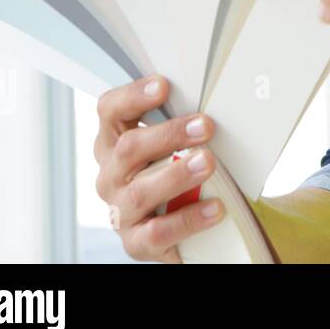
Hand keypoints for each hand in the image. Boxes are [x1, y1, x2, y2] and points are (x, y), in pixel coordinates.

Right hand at [93, 75, 224, 262]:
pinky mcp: (137, 242)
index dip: (132, 96)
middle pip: (127, 148)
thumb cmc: (176, 172)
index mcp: (115, 142)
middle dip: (168, 134)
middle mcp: (111, 175)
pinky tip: (215, 208)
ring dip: (176, 174)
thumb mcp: (176, 145)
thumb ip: (184, 124)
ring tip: (207, 163)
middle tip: (205, 126)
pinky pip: (158, 232)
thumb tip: (219, 98)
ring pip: (140, 191)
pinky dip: (189, 218)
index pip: (110, 111)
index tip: (163, 85)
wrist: (180, 226)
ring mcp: (121, 210)